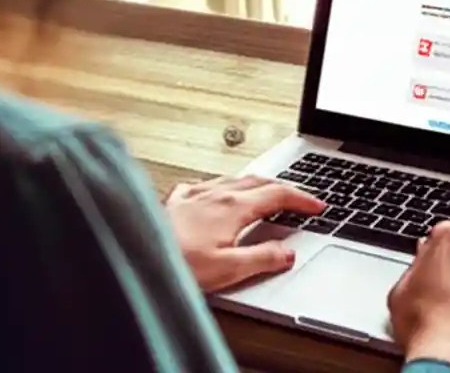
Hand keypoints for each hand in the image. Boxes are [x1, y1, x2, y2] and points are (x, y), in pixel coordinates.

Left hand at [165, 175, 324, 291]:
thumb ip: (263, 258)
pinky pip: (207, 184)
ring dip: (257, 184)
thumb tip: (288, 252)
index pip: (278, 194)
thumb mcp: (228, 269)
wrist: (132, 256)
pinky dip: (224, 187)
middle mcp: (215, 194)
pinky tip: (217, 193)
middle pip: (259, 181)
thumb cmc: (175, 265)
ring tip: (267, 192)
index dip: (302, 198)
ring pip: (234, 179)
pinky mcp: (175, 201)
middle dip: (284, 187)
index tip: (317, 205)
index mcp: (233, 207)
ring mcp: (194, 194)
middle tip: (300, 198)